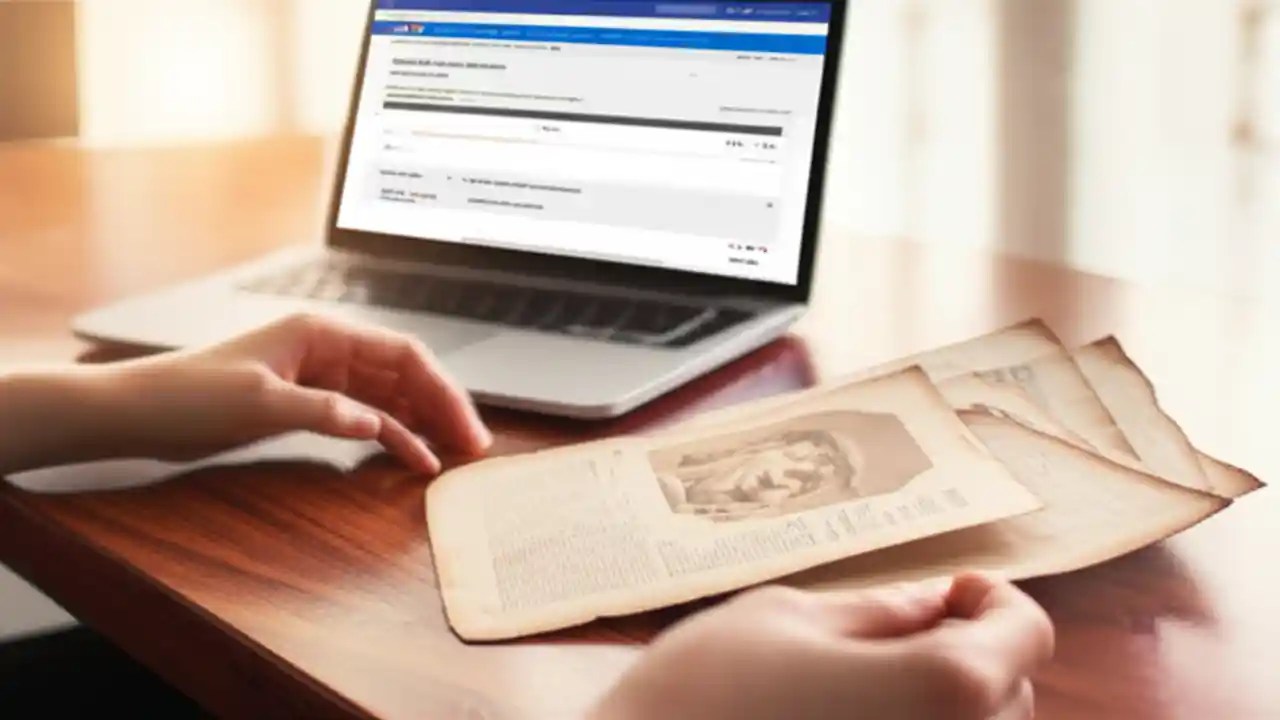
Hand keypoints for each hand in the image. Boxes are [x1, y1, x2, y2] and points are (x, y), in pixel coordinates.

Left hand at [0, 313, 490, 475]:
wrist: (138, 411)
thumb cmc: (190, 396)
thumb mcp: (258, 403)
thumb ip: (323, 410)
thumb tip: (376, 422)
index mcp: (321, 333)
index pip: (402, 354)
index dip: (442, 390)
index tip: (466, 427)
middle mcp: (327, 348)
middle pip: (404, 374)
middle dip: (442, 407)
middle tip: (473, 447)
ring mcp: (320, 375)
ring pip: (390, 396)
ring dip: (422, 423)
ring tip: (452, 454)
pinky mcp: (307, 401)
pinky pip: (364, 416)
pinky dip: (389, 435)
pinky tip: (409, 457)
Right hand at [590, 574, 1053, 719]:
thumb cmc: (698, 697)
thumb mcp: (784, 618)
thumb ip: (877, 611)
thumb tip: (936, 604)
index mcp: (942, 691)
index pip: (1025, 635)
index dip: (994, 601)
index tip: (953, 590)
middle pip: (1010, 694)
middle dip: (972, 652)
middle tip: (897, 633)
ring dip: (945, 706)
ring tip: (864, 689)